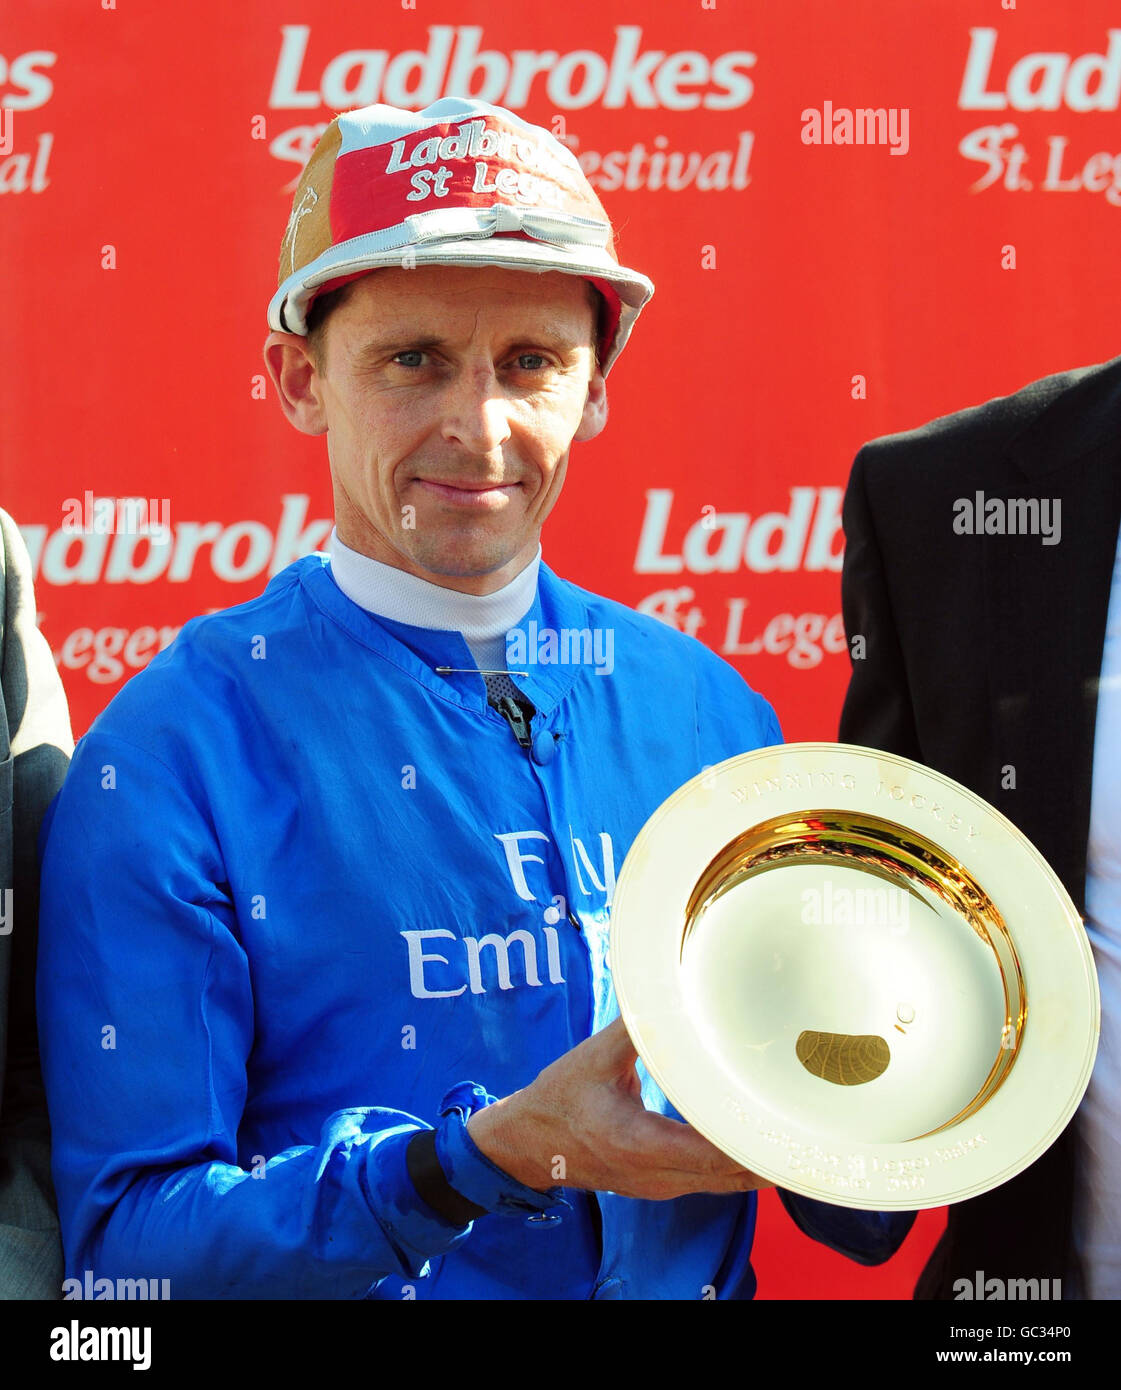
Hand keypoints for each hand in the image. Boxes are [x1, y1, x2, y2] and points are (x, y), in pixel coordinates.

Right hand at [466, 1017, 774, 1199]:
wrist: (525, 1147)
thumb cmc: (558, 1100)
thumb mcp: (592, 1058)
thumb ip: (637, 1028)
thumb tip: (667, 989)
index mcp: (637, 1142)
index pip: (710, 1153)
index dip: (751, 1141)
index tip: (784, 1118)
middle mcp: (655, 1175)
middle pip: (731, 1174)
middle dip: (770, 1149)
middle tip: (807, 1113)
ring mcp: (661, 1187)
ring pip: (727, 1183)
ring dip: (760, 1158)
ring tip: (794, 1123)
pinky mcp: (663, 1185)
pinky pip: (714, 1181)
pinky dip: (740, 1162)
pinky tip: (758, 1135)